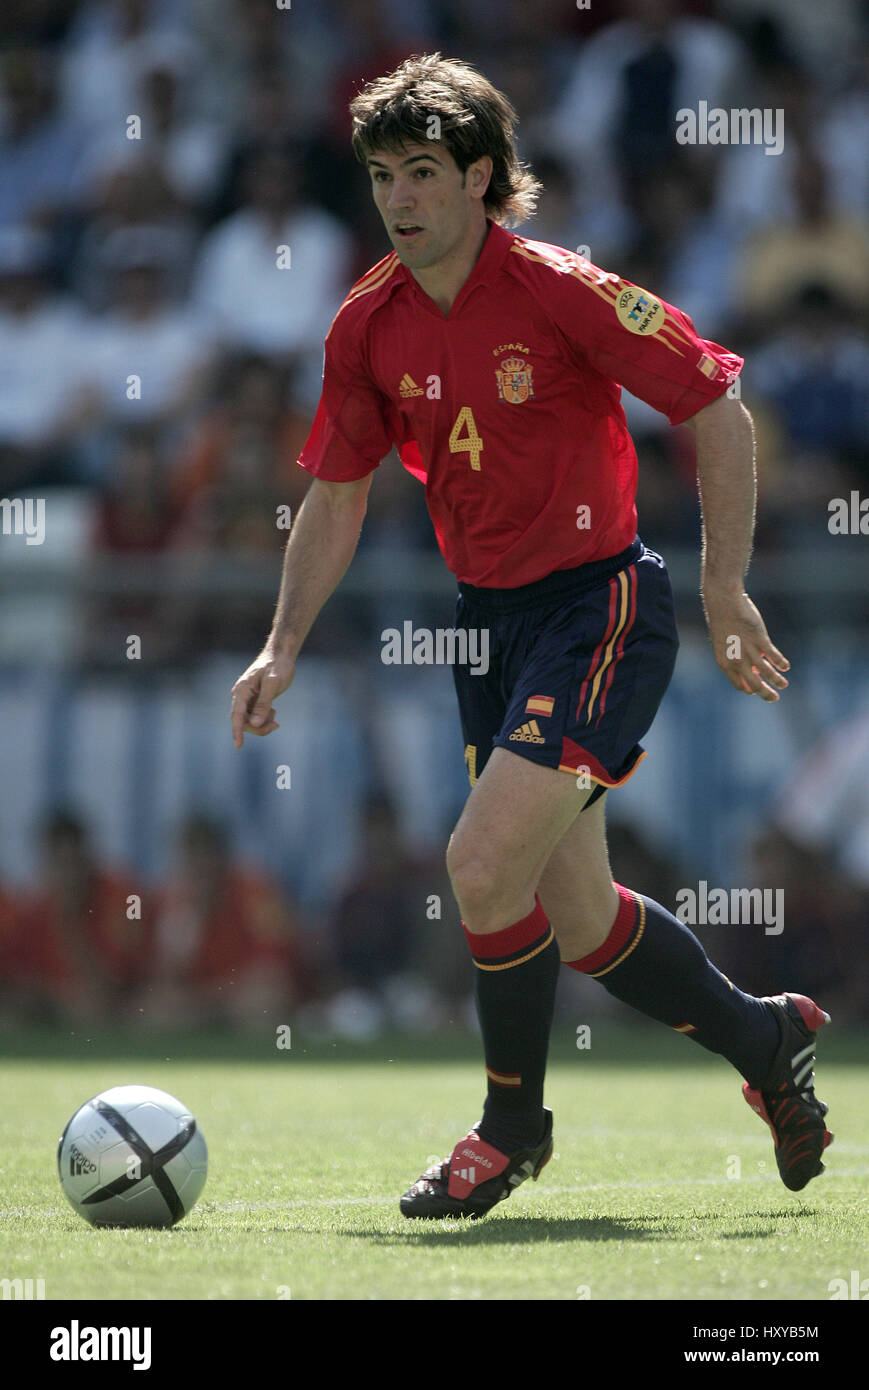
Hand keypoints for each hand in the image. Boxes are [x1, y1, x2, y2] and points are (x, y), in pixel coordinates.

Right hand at [230, 648, 295, 746]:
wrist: (281, 655)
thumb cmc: (277, 666)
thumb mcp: (273, 683)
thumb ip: (264, 704)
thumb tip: (254, 723)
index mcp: (242, 690)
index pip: (236, 715)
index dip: (237, 731)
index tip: (238, 746)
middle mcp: (241, 696)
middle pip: (243, 721)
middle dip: (257, 728)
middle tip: (276, 725)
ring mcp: (247, 699)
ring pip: (249, 721)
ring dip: (262, 724)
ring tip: (275, 714)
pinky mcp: (254, 701)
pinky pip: (255, 717)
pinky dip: (264, 719)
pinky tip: (273, 713)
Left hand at [702, 587, 789, 702]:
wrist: (724, 603)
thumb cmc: (723, 622)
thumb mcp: (725, 644)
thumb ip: (735, 657)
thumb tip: (752, 667)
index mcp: (725, 663)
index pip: (740, 685)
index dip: (750, 689)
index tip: (757, 688)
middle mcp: (736, 661)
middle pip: (755, 686)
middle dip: (766, 694)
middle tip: (774, 698)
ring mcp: (749, 652)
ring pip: (768, 674)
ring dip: (778, 681)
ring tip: (784, 684)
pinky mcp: (760, 641)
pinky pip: (775, 657)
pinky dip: (781, 664)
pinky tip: (785, 666)